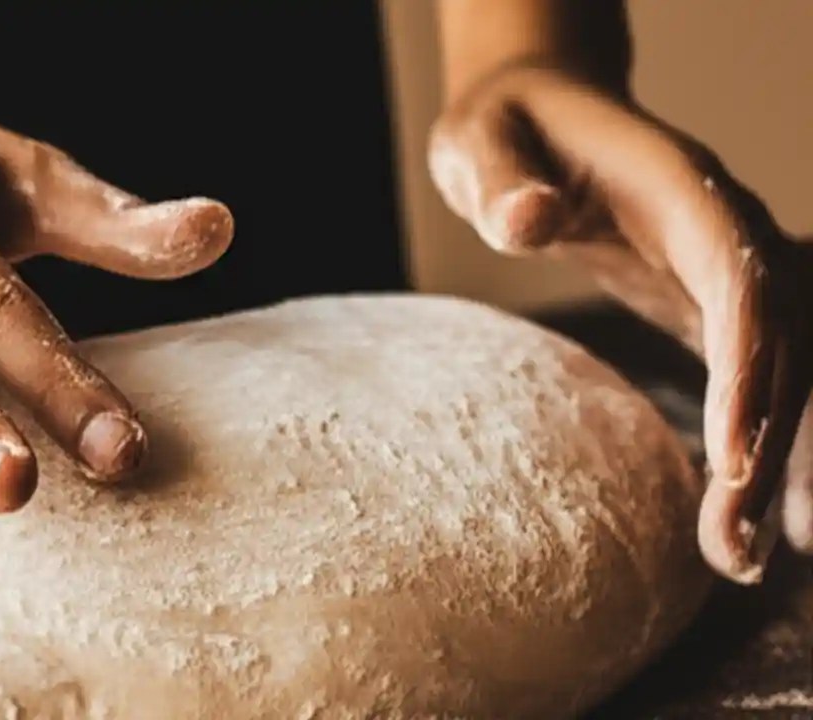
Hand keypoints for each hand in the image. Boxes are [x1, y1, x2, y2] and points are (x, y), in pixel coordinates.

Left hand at [428, 62, 812, 583]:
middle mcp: (726, 231)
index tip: (736, 456)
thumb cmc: (504, 130)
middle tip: (735, 545)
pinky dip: (765, 443)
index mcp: (684, 189)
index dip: (747, 366)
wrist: (537, 115)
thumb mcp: (480, 142)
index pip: (739, 280)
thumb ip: (500, 181)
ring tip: (744, 558)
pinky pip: (759, 378)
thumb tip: (523, 222)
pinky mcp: (708, 303)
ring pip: (782, 369)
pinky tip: (757, 517)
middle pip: (777, 341)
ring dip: (777, 462)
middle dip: (766, 442)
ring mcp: (726, 269)